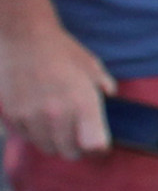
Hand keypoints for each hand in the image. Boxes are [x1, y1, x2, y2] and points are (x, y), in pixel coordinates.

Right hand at [0, 20, 113, 158]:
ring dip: (55, 142)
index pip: (94, 145)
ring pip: (47, 148)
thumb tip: (111, 96)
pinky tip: (40, 119)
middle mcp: (57, 114)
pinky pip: (28, 137)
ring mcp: (32, 116)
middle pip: (70, 152)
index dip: (99, 149)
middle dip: (77, 148)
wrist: (24, 38)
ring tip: (59, 127)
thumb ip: (104, 86)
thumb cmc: (62, 51)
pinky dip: (35, 134)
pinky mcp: (13, 116)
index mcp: (83, 102)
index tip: (100, 147)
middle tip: (79, 139)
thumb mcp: (92, 66)